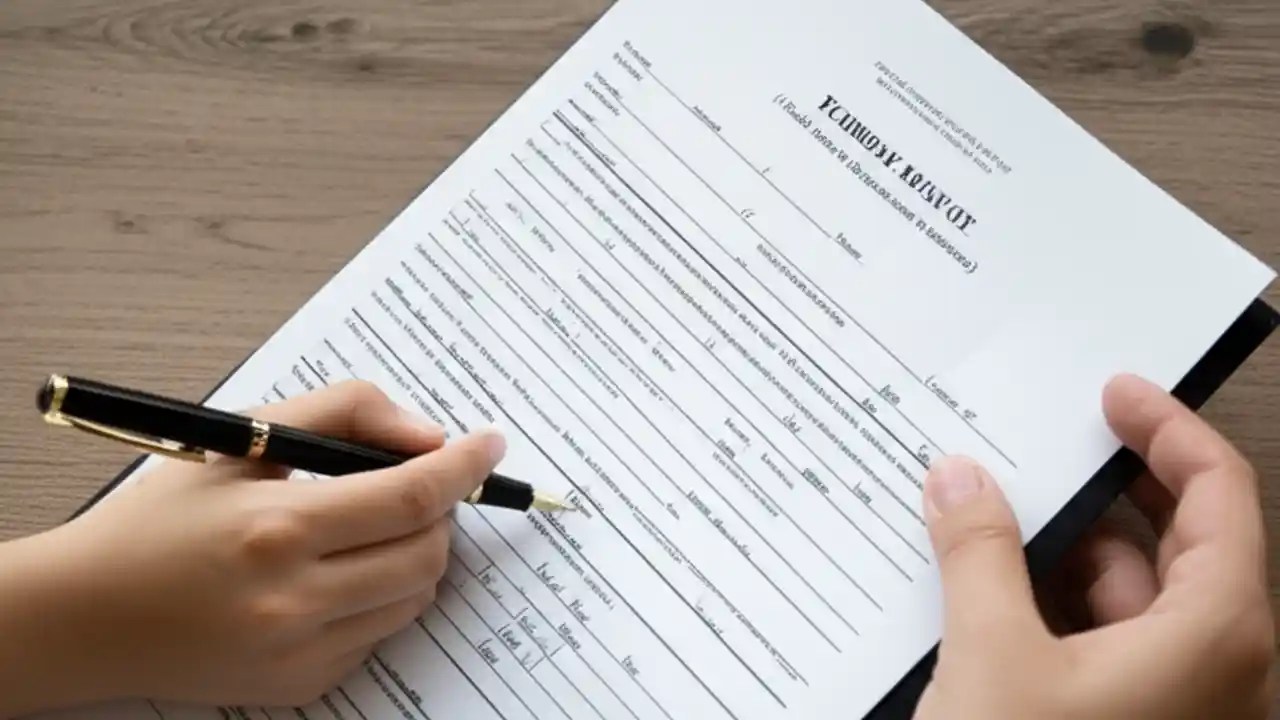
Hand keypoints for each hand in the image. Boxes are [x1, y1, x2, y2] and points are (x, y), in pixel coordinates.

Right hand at [0, 381, 504, 715]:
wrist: (87, 615)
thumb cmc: (161, 521)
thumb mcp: (240, 440)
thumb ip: (342, 414)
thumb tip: (428, 435)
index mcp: (277, 527)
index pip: (412, 494)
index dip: (464, 466)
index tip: (488, 445)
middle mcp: (293, 598)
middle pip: (427, 551)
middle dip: (443, 510)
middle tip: (420, 484)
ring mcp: (298, 651)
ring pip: (414, 596)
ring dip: (419, 551)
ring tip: (378, 526)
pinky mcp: (299, 684)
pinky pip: (379, 634)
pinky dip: (382, 596)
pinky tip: (340, 573)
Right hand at [914, 373, 1274, 719]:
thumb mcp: (993, 654)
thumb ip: (979, 555)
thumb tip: (960, 481)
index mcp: (1215, 632)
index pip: (1219, 491)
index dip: (1167, 430)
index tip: (1116, 395)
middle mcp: (1220, 665)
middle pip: (1184, 541)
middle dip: (1108, 492)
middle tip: (1059, 444)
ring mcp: (1185, 701)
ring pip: (1139, 599)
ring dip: (1070, 557)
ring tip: (992, 525)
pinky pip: (1113, 646)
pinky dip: (1060, 610)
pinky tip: (991, 597)